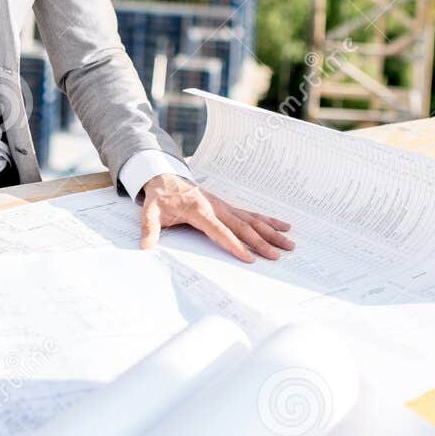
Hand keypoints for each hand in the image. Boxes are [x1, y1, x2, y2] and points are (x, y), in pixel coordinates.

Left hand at [138, 174, 294, 263]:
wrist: (165, 178)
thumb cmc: (160, 198)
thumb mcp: (149, 211)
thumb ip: (149, 228)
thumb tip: (145, 247)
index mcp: (199, 210)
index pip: (219, 231)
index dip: (234, 245)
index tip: (249, 258)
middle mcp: (217, 207)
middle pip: (243, 227)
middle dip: (261, 242)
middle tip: (277, 255)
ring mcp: (225, 206)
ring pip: (252, 220)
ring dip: (271, 232)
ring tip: (289, 243)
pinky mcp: (229, 207)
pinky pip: (252, 214)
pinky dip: (268, 220)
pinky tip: (283, 226)